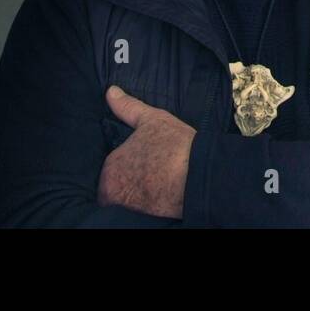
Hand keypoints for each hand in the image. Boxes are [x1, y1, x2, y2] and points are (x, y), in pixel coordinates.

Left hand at [98, 85, 194, 217]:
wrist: (199, 175)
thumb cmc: (175, 145)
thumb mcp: (152, 119)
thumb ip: (128, 106)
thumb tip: (110, 91)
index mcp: (110, 166)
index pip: (111, 168)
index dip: (126, 164)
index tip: (141, 161)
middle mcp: (112, 190)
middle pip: (116, 186)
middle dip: (128, 181)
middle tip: (149, 172)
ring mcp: (127, 207)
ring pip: (126, 199)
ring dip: (136, 193)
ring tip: (156, 184)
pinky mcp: (142, 219)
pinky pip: (137, 211)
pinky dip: (144, 205)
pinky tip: (159, 197)